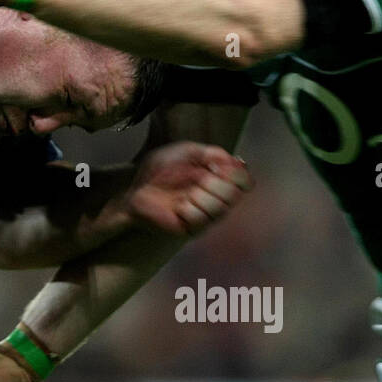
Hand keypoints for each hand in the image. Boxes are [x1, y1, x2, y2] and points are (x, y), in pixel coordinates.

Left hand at [123, 141, 250, 235]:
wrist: (136, 190)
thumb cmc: (159, 170)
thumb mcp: (186, 151)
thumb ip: (213, 153)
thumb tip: (239, 162)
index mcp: (218, 181)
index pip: (245, 182)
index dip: (238, 175)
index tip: (218, 168)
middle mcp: (216, 199)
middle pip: (234, 195)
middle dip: (214, 184)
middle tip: (196, 180)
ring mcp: (206, 216)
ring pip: (219, 208)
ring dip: (199, 196)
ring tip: (183, 195)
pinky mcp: (193, 230)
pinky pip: (201, 219)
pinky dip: (187, 209)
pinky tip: (177, 208)